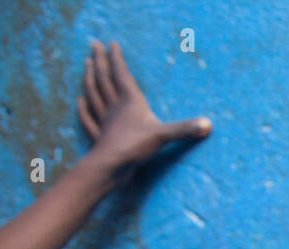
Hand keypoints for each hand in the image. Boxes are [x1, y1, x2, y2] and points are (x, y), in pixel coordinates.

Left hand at [78, 40, 209, 173]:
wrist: (110, 166)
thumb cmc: (134, 147)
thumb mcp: (163, 136)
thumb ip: (184, 129)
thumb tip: (209, 124)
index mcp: (129, 102)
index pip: (121, 75)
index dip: (116, 58)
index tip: (111, 43)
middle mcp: (114, 106)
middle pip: (103, 79)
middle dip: (99, 60)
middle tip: (93, 44)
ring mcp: (103, 120)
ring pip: (93, 93)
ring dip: (89, 77)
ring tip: (86, 65)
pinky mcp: (98, 135)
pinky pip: (88, 117)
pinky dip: (82, 107)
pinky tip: (79, 100)